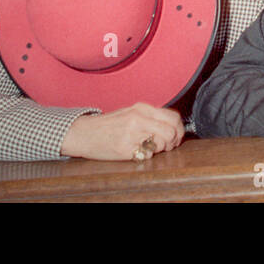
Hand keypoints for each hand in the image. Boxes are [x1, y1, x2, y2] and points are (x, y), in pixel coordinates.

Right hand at [59, 102, 185, 160]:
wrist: (84, 133)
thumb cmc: (107, 124)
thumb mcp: (130, 112)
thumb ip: (150, 116)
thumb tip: (172, 125)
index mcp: (141, 108)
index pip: (173, 117)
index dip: (179, 129)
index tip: (176, 135)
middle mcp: (138, 119)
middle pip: (171, 131)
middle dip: (173, 141)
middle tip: (167, 145)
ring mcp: (131, 134)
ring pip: (161, 144)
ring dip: (159, 149)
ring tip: (150, 148)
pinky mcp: (125, 149)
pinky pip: (147, 155)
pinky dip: (146, 156)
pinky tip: (138, 152)